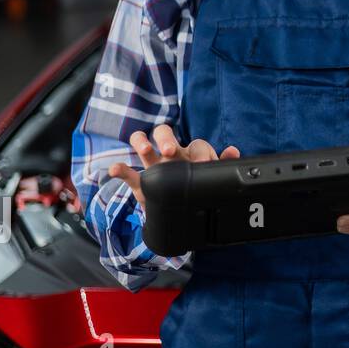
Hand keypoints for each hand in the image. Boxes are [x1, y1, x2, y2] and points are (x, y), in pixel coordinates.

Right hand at [108, 124, 240, 209]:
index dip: (201, 152)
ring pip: (142, 145)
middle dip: (166, 138)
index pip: (196, 144)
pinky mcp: (140, 183)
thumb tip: (233, 150)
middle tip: (171, 150)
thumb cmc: (196, 188)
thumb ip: (222, 164)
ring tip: (145, 149)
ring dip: (141, 143)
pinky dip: (120, 169)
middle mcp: (170, 155)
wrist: (181, 215)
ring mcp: (153, 167)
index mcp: (191, 153)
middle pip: (163, 133)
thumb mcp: (210, 179)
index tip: (204, 165)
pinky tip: (115, 169)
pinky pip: (128, 173)